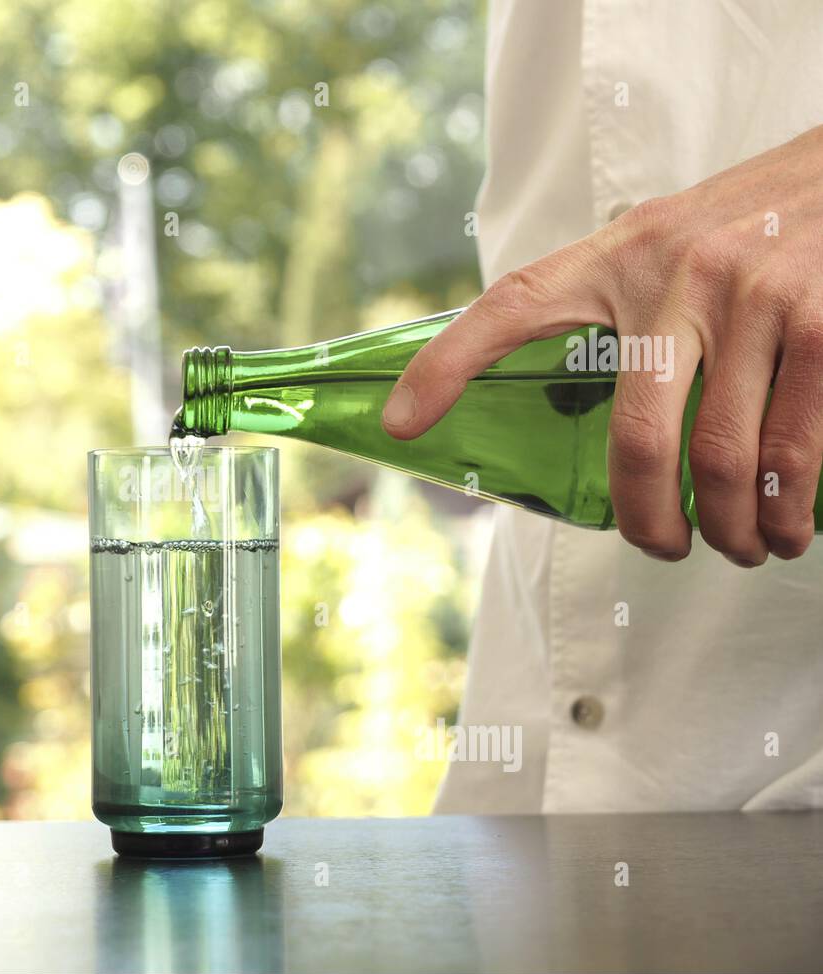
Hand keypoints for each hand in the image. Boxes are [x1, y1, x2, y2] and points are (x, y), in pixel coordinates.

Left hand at [382, 125, 822, 564]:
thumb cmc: (753, 218)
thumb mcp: (663, 239)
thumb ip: (614, 302)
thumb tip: (571, 392)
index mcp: (619, 255)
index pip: (510, 305)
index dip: (443, 366)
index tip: (398, 424)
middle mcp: (678, 273)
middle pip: (637, 438)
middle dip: (648, 519)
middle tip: (663, 547)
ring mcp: (756, 296)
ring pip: (723, 458)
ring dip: (731, 528)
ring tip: (740, 546)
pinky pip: (798, 446)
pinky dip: (791, 506)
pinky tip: (789, 523)